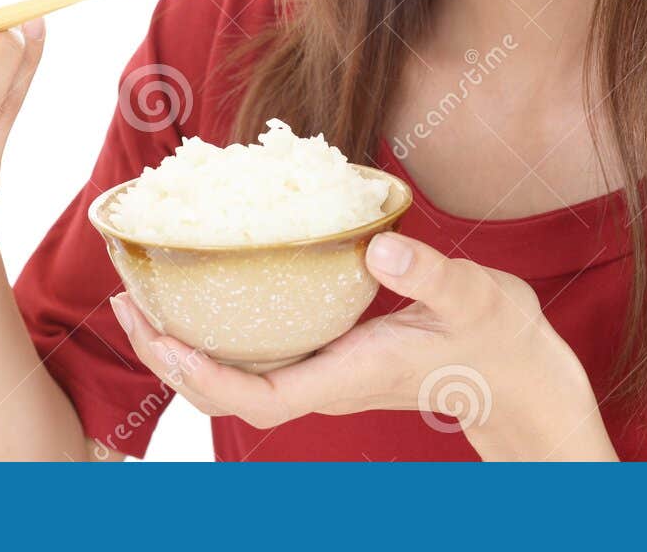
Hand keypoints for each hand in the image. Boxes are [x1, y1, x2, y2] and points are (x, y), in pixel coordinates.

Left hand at [110, 230, 617, 458]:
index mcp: (348, 376)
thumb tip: (378, 248)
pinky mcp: (331, 355)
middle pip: (226, 390)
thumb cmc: (499, 343)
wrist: (521, 378)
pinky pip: (257, 353)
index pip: (257, 397)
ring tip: (142, 296)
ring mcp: (326, 372)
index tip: (163, 337)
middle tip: (125, 299)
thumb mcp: (475, 299)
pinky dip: (219, 327)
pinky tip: (206, 290)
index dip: (204, 375)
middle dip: (168, 354)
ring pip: (234, 375)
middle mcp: (326, 382)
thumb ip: (431, 277)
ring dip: (183, 342)